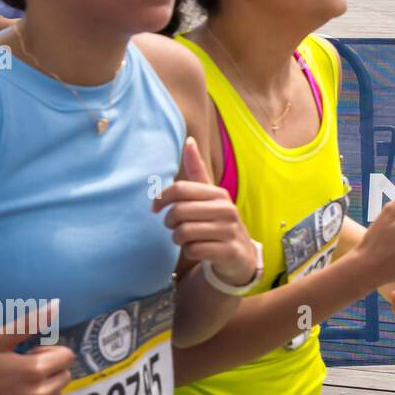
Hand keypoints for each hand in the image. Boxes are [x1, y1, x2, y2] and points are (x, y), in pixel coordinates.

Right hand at [0, 303, 74, 394]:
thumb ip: (28, 323)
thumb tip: (56, 306)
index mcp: (36, 370)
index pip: (67, 357)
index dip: (49, 354)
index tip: (29, 357)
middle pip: (64, 377)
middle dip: (48, 372)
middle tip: (21, 374)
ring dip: (44, 392)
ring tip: (17, 391)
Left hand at [152, 137, 257, 285]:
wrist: (240, 253)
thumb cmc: (216, 221)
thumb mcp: (209, 196)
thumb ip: (197, 171)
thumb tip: (189, 140)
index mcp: (218, 193)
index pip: (180, 189)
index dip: (161, 199)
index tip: (155, 208)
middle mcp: (226, 209)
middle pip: (179, 212)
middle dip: (169, 222)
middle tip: (173, 226)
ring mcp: (229, 230)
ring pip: (184, 232)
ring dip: (178, 239)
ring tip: (185, 239)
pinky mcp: (229, 251)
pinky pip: (194, 250)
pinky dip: (189, 252)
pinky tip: (197, 250)